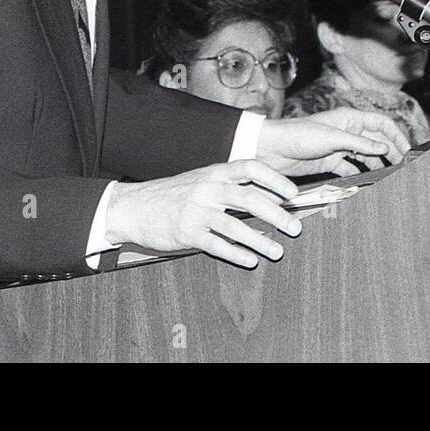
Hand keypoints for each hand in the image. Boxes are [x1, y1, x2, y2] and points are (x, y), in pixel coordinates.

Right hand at [104, 161, 300, 267]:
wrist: (134, 207)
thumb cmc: (175, 195)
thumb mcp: (203, 181)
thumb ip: (232, 186)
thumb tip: (272, 197)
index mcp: (214, 172)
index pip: (250, 169)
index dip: (275, 180)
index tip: (293, 194)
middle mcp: (207, 188)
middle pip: (249, 198)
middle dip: (276, 214)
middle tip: (295, 228)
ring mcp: (195, 210)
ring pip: (234, 225)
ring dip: (260, 240)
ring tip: (278, 251)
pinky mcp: (185, 232)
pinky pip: (215, 244)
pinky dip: (235, 253)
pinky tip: (250, 261)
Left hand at [255, 109, 409, 176]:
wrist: (271, 148)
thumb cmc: (298, 135)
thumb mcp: (331, 138)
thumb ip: (359, 143)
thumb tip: (384, 147)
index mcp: (349, 119)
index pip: (381, 124)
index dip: (397, 136)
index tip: (408, 150)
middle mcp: (347, 132)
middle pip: (376, 141)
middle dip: (391, 153)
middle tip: (403, 168)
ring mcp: (339, 148)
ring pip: (366, 157)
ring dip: (378, 166)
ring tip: (390, 178)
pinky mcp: (330, 162)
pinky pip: (351, 169)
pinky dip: (360, 175)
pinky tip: (367, 184)